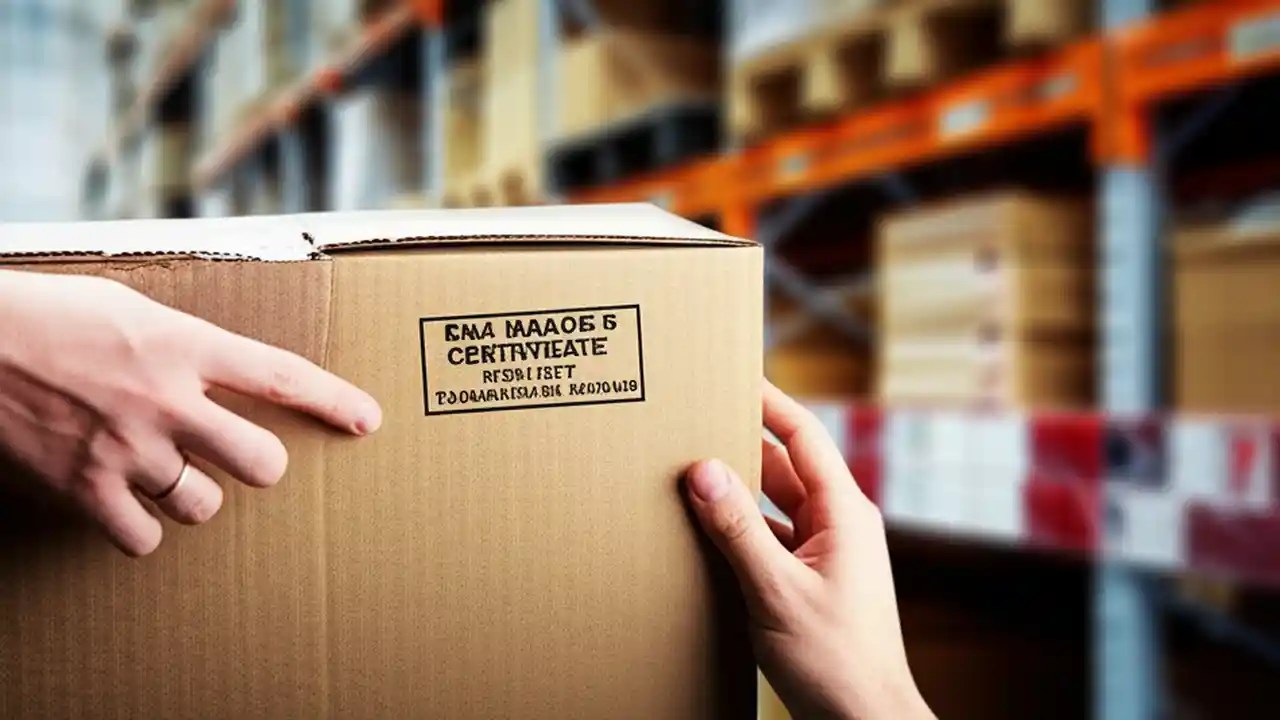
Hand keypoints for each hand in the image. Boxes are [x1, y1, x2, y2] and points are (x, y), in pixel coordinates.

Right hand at [0, 270, 380, 556]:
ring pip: (202, 505)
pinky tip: (128, 505)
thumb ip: (188, 345)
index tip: (367, 419)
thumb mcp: (135, 309)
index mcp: (184, 345)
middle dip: (259, 465)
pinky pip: (142, 538)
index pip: (279, 375)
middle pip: (260, 463)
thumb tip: (227, 370)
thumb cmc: (53, 315)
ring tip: (166, 472)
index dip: (332, 400)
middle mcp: (165, 400)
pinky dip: (141, 530)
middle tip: (237, 456)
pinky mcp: (83, 486)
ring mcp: (125, 448)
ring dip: (194, 496)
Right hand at [684, 382, 933, 719]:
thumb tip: (703, 470)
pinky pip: (771, 539)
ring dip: (735, 493)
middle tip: (691, 424)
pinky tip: (703, 533)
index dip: (769, 401)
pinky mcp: (810, 580)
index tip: (732, 374)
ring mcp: (826, 553)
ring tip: (687, 473)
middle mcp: (839, 524)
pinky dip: (739, 531)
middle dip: (739, 446)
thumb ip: (738, 529)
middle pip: (783, 467)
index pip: (802, 436)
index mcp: (845, 512)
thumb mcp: (776, 590)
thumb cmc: (835, 661)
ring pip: (773, 505)